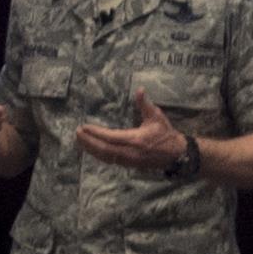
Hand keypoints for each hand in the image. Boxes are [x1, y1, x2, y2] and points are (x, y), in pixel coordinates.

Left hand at [72, 88, 196, 178]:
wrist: (176, 154)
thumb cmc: (166, 134)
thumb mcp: (157, 116)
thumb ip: (145, 104)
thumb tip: (139, 90)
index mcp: (136, 139)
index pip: (110, 137)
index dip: (96, 133)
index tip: (84, 127)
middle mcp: (129, 152)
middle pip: (103, 149)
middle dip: (88, 142)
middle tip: (77, 133)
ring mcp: (128, 160)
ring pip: (105, 157)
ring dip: (91, 149)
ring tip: (80, 140)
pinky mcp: (129, 164)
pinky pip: (109, 160)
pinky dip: (98, 155)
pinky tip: (91, 149)